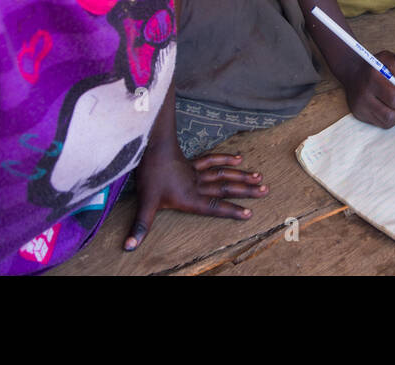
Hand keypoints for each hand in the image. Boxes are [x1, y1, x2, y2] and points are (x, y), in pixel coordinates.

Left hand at [125, 150, 267, 250]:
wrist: (151, 147)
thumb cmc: (150, 175)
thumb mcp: (145, 203)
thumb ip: (141, 225)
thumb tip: (128, 247)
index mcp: (189, 197)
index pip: (214, 206)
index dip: (232, 210)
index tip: (249, 213)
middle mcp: (197, 185)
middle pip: (225, 188)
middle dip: (246, 190)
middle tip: (265, 190)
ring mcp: (196, 173)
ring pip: (223, 174)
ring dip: (241, 175)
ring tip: (259, 176)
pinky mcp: (192, 163)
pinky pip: (212, 160)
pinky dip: (225, 158)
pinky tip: (238, 157)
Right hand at [340, 50, 394, 128]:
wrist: (352, 72)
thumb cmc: (373, 66)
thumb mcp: (386, 57)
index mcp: (372, 79)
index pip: (393, 98)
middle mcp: (364, 95)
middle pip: (389, 115)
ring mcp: (360, 107)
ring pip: (385, 122)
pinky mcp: (359, 114)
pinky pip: (379, 123)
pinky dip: (390, 119)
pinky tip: (392, 111)